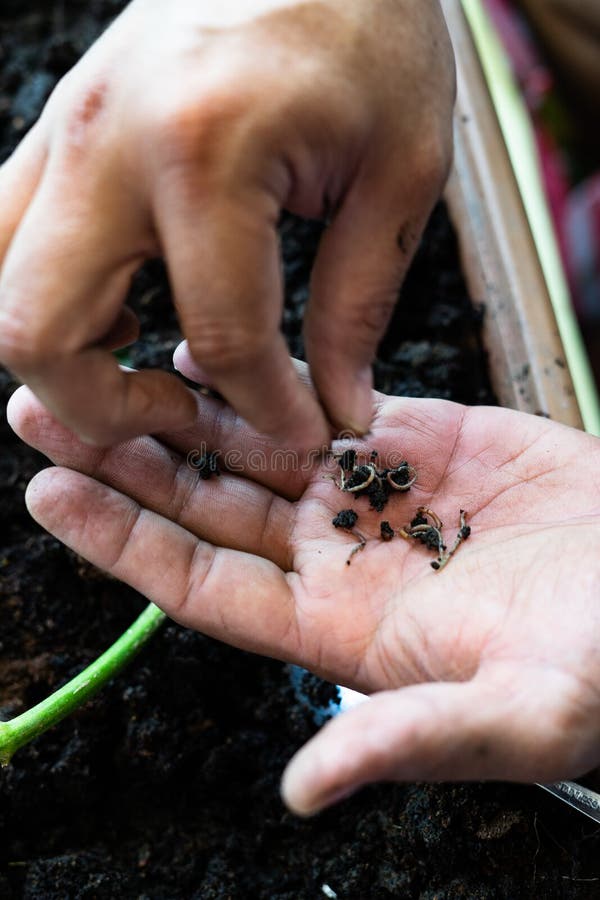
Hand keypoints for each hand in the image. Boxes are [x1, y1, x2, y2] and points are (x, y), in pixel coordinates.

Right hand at [0, 0, 453, 448]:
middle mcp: (107, 145)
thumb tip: (338, 402)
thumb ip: (358, 303)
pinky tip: (125, 301)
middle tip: (187, 413)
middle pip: (39, 334)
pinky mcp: (62, 129)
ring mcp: (67, 132)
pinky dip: (51, 295)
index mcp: (205, 153)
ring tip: (146, 364)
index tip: (303, 431)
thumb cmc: (369, 23)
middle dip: (108, 411)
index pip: (218, 338)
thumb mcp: (400, 171)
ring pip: (0, 291)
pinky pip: (10, 237)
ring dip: (62, 355)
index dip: (265, 409)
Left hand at [11, 362, 599, 817]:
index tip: (52, 492)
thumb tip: (305, 787)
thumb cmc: (596, 667)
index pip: (200, 583)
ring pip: (252, 443)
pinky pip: (323, 397)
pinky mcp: (415, 438)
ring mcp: (371, 492)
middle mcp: (336, 556)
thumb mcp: (513, 719)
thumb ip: (405, 743)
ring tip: (109, 364)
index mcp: (336, 628)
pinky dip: (267, 369)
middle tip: (43, 409)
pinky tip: (212, 342)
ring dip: (179, 406)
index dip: (124, 538)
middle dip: (123, 458)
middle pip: (204, 504)